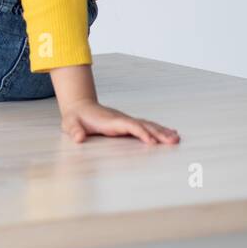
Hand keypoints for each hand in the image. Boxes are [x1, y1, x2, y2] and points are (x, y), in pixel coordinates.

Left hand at [59, 100, 179, 144]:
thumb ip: (74, 130)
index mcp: (111, 121)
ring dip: (162, 132)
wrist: (79, 106)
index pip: (130, 126)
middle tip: (173, 141)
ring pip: (148, 125)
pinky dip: (159, 130)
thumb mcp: (70, 124)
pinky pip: (146, 126)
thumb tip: (78, 138)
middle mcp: (122, 119)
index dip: (141, 133)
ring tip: (176, 139)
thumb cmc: (75, 117)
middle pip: (144, 125)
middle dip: (158, 133)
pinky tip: (170, 133)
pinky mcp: (127, 123)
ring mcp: (126, 120)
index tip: (152, 142)